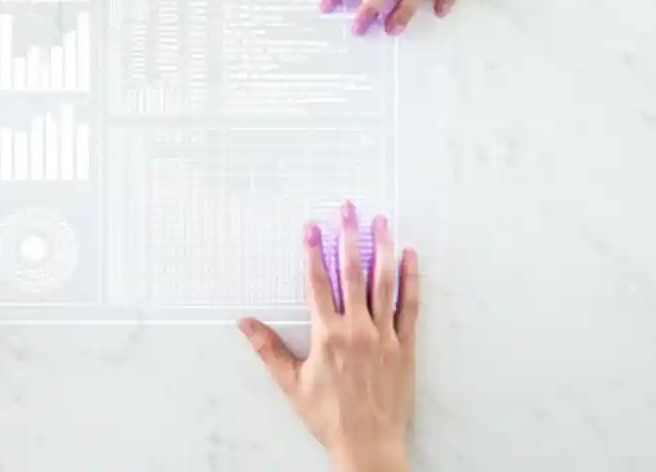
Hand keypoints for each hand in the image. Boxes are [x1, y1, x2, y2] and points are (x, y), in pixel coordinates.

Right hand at [239, 202, 420, 471]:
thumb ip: (268, 349)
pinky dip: (410, 279)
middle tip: (348, 209)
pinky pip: (410, 306)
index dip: (313, 251)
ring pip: (384, 282)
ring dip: (382, 248)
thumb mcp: (291, 383)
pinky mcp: (405, 346)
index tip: (311, 227)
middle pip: (352, 272)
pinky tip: (409, 256)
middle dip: (348, 237)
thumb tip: (245, 323)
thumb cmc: (328, 417)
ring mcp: (384, 336)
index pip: (318, 282)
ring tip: (381, 221)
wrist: (368, 445)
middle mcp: (357, 330)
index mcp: (327, 335)